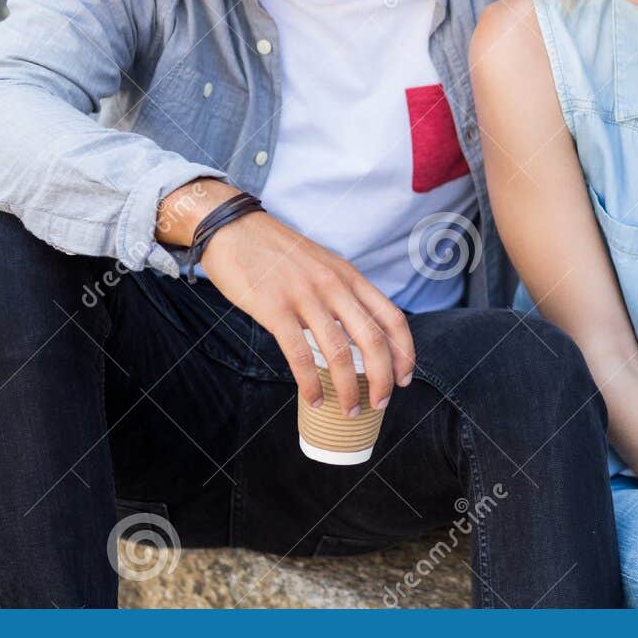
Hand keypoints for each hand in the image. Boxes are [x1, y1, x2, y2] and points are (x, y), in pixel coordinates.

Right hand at [199, 209, 415, 415]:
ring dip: (350, 388)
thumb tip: (358, 333)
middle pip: (374, 340)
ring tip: (350, 409)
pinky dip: (310, 383)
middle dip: (383, 379)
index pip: (392, 317)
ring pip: (340, 353)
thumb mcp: (322, 265)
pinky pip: (299, 355)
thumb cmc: (277, 253)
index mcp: (349, 276)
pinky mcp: (274, 309)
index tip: (404, 378)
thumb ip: (341, 293)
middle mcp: (334, 285)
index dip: (404, 352)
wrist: (233, 228)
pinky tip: (313, 399)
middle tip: (381, 403)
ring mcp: (305, 296)